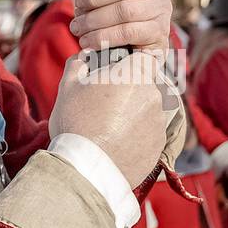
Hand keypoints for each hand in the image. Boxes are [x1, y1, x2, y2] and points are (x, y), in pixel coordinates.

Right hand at [50, 52, 168, 188]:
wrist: (87, 170)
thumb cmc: (76, 124)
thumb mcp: (68, 87)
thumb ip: (78, 65)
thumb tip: (82, 58)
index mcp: (133, 75)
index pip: (144, 57)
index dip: (131, 64)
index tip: (117, 74)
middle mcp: (152, 95)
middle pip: (145, 85)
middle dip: (129, 91)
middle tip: (105, 105)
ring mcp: (158, 121)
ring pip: (148, 109)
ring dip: (133, 114)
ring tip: (108, 128)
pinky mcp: (159, 144)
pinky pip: (149, 132)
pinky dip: (137, 135)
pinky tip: (117, 143)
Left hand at [67, 0, 172, 52]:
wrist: (122, 46)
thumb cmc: (107, 9)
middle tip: (79, 5)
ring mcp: (162, 11)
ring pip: (126, 10)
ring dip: (95, 19)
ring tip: (79, 26)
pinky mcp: (157, 34)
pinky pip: (128, 32)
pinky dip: (103, 36)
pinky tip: (89, 40)